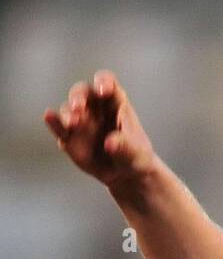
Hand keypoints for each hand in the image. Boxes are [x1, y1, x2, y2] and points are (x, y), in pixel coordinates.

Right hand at [43, 70, 155, 189]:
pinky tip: (49, 117)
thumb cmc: (136, 157)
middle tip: (78, 107)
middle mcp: (94, 107)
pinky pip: (59, 128)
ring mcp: (81, 122)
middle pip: (82, 92)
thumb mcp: (137, 154)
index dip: (103, 81)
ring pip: (68, 109)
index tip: (103, 90)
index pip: (107, 82)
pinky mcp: (70, 138)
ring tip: (72, 123)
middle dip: (78, 97)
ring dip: (67, 114)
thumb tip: (109, 143)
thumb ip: (125, 146)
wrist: (126, 176)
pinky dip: (54, 123)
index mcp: (115, 102)